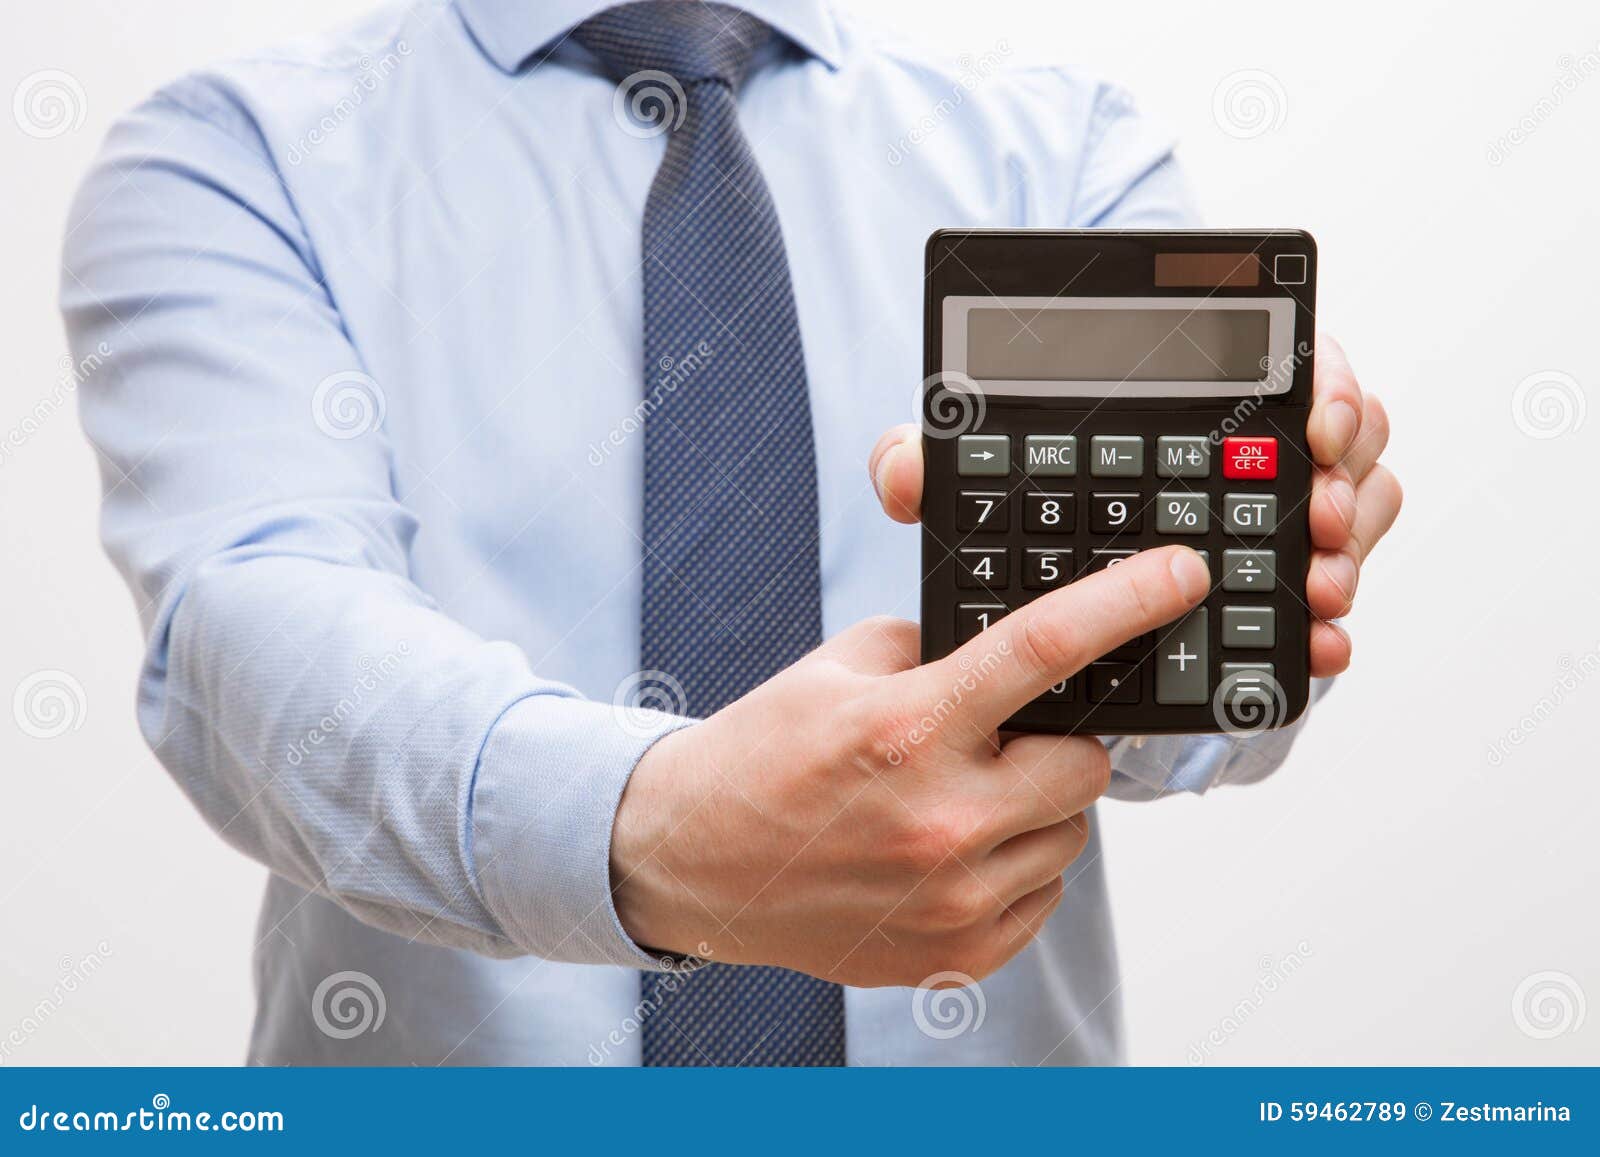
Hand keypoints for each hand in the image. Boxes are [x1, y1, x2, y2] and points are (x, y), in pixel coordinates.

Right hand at [612, 546, 1210, 986]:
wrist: (693, 862)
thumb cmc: (762, 758)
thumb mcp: (839, 671)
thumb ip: (936, 651)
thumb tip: (1011, 648)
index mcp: (907, 728)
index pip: (1043, 649)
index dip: (1126, 602)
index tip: (1180, 576)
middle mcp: (940, 818)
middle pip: (1085, 762)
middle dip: (1056, 741)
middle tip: (997, 740)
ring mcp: (952, 896)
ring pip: (1069, 832)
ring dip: (1033, 807)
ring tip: (955, 800)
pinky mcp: (955, 952)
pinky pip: (1043, 895)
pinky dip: (1014, 866)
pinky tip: (949, 851)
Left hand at [868, 332, 1401, 676]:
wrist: (1033, 614)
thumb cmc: (1013, 507)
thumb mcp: (964, 480)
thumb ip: (932, 461)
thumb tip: (904, 466)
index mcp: (1193, 397)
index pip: (1293, 360)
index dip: (1327, 382)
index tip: (1314, 422)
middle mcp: (1248, 449)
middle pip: (1348, 437)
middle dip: (1343, 476)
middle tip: (1314, 519)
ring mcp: (1269, 517)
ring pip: (1354, 508)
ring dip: (1345, 546)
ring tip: (1316, 587)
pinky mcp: (1270, 586)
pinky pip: (1326, 589)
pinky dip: (1324, 620)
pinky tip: (1317, 643)